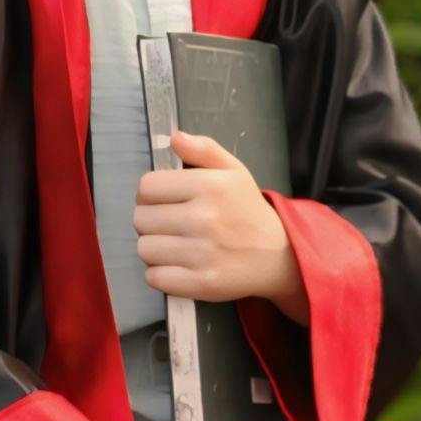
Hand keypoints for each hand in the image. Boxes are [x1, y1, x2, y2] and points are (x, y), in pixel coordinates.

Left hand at [132, 130, 307, 317]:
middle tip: (173, 224)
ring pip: (144, 248)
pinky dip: (161, 274)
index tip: (165, 200)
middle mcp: (205, 218)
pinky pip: (154, 277)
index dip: (150, 194)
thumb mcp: (234, 171)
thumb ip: (204, 149)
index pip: (146, 187)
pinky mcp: (201, 283)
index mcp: (210, 186)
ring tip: (177, 245)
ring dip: (155, 248)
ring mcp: (202, 254)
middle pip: (140, 218)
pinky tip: (180, 265)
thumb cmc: (249, 211)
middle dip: (152, 220)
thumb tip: (175, 137)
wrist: (279, 255)